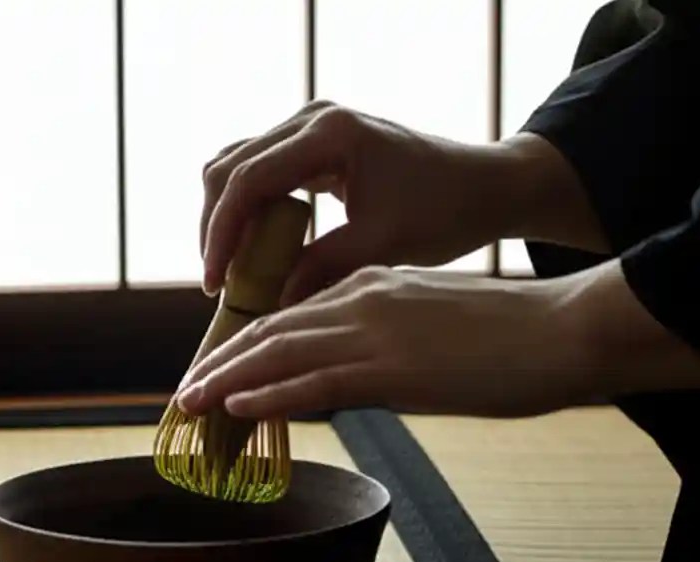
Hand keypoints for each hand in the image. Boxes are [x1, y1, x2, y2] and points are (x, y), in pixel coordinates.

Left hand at [174, 261, 699, 419]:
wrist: (566, 330)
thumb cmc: (513, 335)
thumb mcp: (435, 327)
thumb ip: (387, 340)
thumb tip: (353, 374)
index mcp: (374, 284)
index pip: (291, 314)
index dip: (247, 344)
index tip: (217, 369)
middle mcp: (363, 299)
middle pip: (271, 330)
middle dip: (220, 362)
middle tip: (184, 391)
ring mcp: (375, 332)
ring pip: (278, 353)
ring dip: (225, 380)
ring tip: (188, 404)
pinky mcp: (392, 368)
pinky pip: (312, 381)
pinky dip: (267, 394)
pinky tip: (235, 407)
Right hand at [198, 101, 604, 304]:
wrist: (484, 186)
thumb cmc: (445, 212)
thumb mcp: (383, 246)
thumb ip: (322, 269)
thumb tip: (268, 306)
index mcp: (329, 133)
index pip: (247, 180)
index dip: (222, 234)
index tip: (216, 283)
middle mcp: (312, 118)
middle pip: (228, 167)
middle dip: (215, 227)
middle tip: (217, 283)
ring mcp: (310, 126)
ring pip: (235, 166)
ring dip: (226, 218)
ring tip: (230, 272)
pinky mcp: (313, 143)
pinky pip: (258, 171)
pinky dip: (247, 210)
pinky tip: (252, 253)